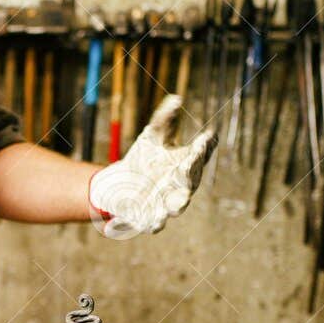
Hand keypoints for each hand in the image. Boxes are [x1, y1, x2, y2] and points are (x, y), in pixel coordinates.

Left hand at [88, 95, 217, 237]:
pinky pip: (154, 225)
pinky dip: (154, 224)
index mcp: (186, 165)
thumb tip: (177, 97)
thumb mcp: (152, 137)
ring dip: (176, 205)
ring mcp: (166, 205)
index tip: (207, 135)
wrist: (117, 186)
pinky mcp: (149, 220)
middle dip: (190, 172)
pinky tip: (153, 223)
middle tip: (189, 161)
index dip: (204, 147)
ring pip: (176, 207)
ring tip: (176, 204)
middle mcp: (181, 187)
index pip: (199, 155)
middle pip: (190, 181)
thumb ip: (165, 119)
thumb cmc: (142, 159)